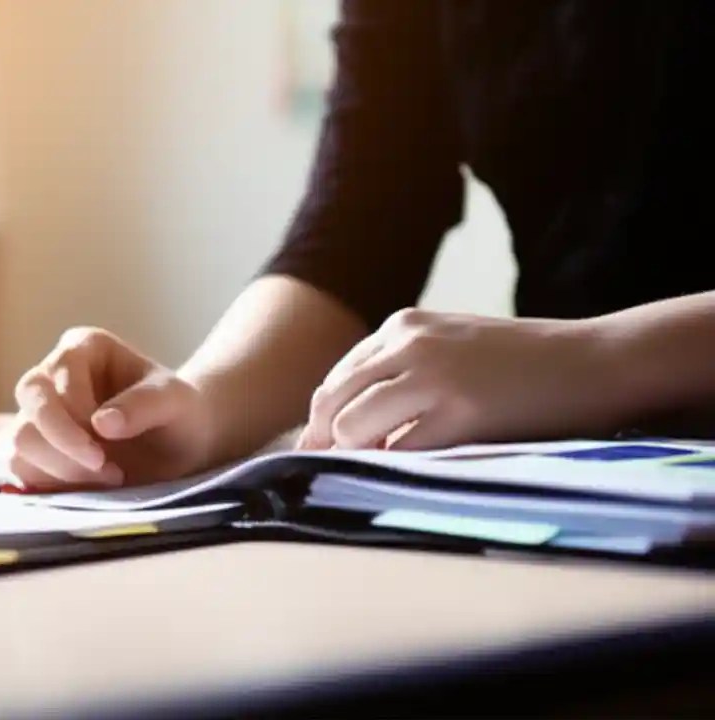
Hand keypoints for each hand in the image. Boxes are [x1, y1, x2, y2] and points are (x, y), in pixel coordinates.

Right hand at [8, 327, 214, 490]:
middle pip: (30, 408)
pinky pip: (23, 468)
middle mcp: (52, 374)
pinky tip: (91, 489)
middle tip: (107, 472)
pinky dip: (54, 485)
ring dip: (61, 471)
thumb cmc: (179, 413)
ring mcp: (39, 412)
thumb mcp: (177, 403)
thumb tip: (102, 423)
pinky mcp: (36, 447)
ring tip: (110, 479)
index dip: (74, 421)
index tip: (104, 456)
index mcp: (82, 348)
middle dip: (63, 449)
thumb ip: (145, 405)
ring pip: (21, 442)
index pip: (57, 378)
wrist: (180, 445)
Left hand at [297, 308, 614, 450]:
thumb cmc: (522, 364)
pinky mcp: (459, 413)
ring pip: (351, 427)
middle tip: (329, 476)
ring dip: (355, 457)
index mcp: (402, 325)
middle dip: (324, 444)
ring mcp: (432, 375)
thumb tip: (342, 425)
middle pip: (331, 403)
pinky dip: (393, 470)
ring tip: (375, 476)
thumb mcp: (450, 346)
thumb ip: (400, 371)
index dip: (323, 423)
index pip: (335, 380)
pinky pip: (398, 452)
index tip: (322, 454)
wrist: (594, 360)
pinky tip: (409, 478)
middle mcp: (408, 342)